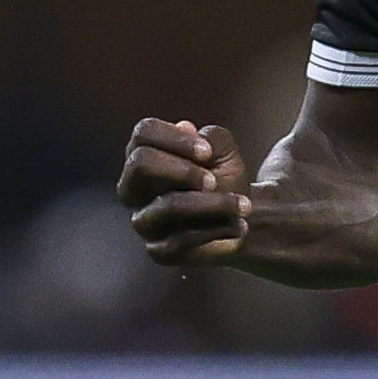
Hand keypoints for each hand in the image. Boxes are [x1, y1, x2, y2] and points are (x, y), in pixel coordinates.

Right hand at [120, 117, 250, 263]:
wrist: (240, 220)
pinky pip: (182, 238)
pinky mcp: (158, 251)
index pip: (143, 134)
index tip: (208, 151)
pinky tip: (238, 226)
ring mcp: (143, 221)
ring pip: (168, 205)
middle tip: (214, 181)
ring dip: (213, 203)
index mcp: (144, 157)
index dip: (176, 138)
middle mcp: (134, 189)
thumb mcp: (223, 151)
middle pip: (140, 164)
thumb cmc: (224, 180)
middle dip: (184, 169)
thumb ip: (209, 137)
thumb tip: (186, 128)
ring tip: (243, 206)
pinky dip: (217, 229)